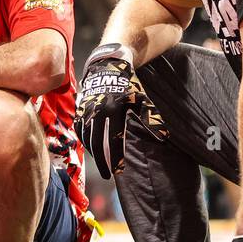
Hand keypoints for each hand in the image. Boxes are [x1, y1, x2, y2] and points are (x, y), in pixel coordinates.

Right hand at [75, 44, 166, 178]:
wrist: (107, 66)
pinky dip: (84, 140)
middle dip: (103, 161)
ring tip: (101, 163)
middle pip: (98, 144)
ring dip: (94, 153)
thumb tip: (163, 137)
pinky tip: (91, 148)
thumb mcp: (141, 100)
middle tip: (108, 174)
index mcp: (115, 110)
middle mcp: (98, 112)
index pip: (114, 140)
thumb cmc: (128, 85)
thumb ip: (150, 119)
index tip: (118, 171)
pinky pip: (79, 129)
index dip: (116, 158)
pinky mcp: (80, 109)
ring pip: (87, 138)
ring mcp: (87, 110)